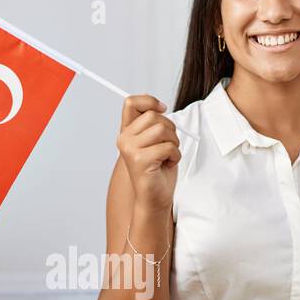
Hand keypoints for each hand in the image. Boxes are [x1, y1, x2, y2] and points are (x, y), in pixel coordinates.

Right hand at [116, 94, 179, 212]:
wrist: (154, 197)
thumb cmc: (157, 170)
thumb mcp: (154, 141)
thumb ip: (153, 124)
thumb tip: (159, 106)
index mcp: (127, 132)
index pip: (131, 102)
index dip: (149, 101)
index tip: (163, 109)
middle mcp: (124, 139)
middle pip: (154, 116)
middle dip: (170, 129)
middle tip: (169, 145)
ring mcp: (130, 149)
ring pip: (162, 130)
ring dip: (173, 143)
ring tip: (168, 156)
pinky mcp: (140, 160)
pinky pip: (167, 147)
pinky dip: (174, 156)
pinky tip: (166, 165)